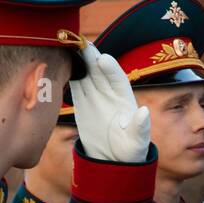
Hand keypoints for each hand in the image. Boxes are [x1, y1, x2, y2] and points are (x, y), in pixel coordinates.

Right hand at [69, 42, 150, 162]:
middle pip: (98, 71)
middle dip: (90, 57)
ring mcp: (95, 97)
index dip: (111, 68)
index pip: (118, 79)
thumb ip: (140, 127)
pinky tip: (59, 65)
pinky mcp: (82, 104)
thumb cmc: (130, 151)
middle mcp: (110, 94)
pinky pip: (74, 86)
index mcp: (125, 99)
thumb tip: (144, 112)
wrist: (113, 159)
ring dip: (76, 62)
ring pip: (85, 75)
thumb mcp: (137, 141)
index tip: (102, 59)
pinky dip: (68, 75)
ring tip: (65, 47)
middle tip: (79, 42)